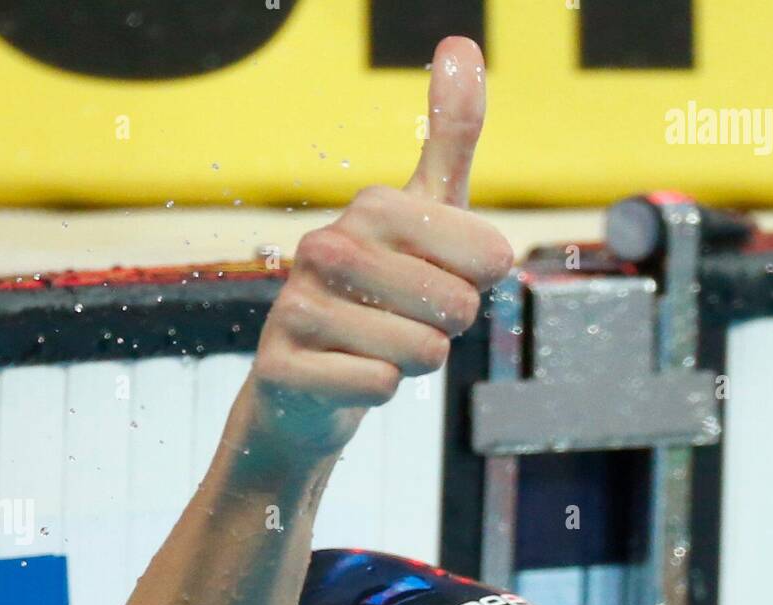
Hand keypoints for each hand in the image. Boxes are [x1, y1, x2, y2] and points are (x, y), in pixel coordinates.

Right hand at [246, 35, 514, 461]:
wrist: (307, 382)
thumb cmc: (379, 295)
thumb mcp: (423, 216)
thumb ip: (449, 138)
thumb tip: (460, 42)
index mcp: (372, 207)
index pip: (489, 256)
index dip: (479, 286)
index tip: (441, 280)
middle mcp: (326, 247)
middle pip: (457, 307)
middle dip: (447, 331)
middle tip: (406, 321)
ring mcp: (296, 307)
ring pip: (421, 353)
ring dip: (413, 364)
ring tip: (377, 348)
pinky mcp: (282, 366)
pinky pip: (378, 388)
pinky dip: (377, 393)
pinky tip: (347, 376)